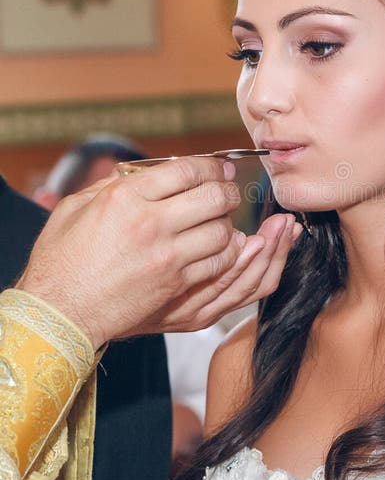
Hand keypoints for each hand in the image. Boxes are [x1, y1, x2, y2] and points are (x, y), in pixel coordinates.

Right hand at [17, 156, 299, 347]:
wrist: (59, 312)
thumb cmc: (60, 261)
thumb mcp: (75, 208)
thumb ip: (109, 184)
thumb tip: (137, 171)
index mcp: (126, 197)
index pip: (186, 170)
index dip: (212, 167)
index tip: (222, 170)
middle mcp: (151, 223)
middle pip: (213, 197)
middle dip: (228, 192)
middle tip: (230, 193)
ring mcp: (167, 256)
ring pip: (222, 231)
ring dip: (229, 224)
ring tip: (225, 222)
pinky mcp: (176, 284)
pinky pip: (219, 264)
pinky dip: (228, 254)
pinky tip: (223, 250)